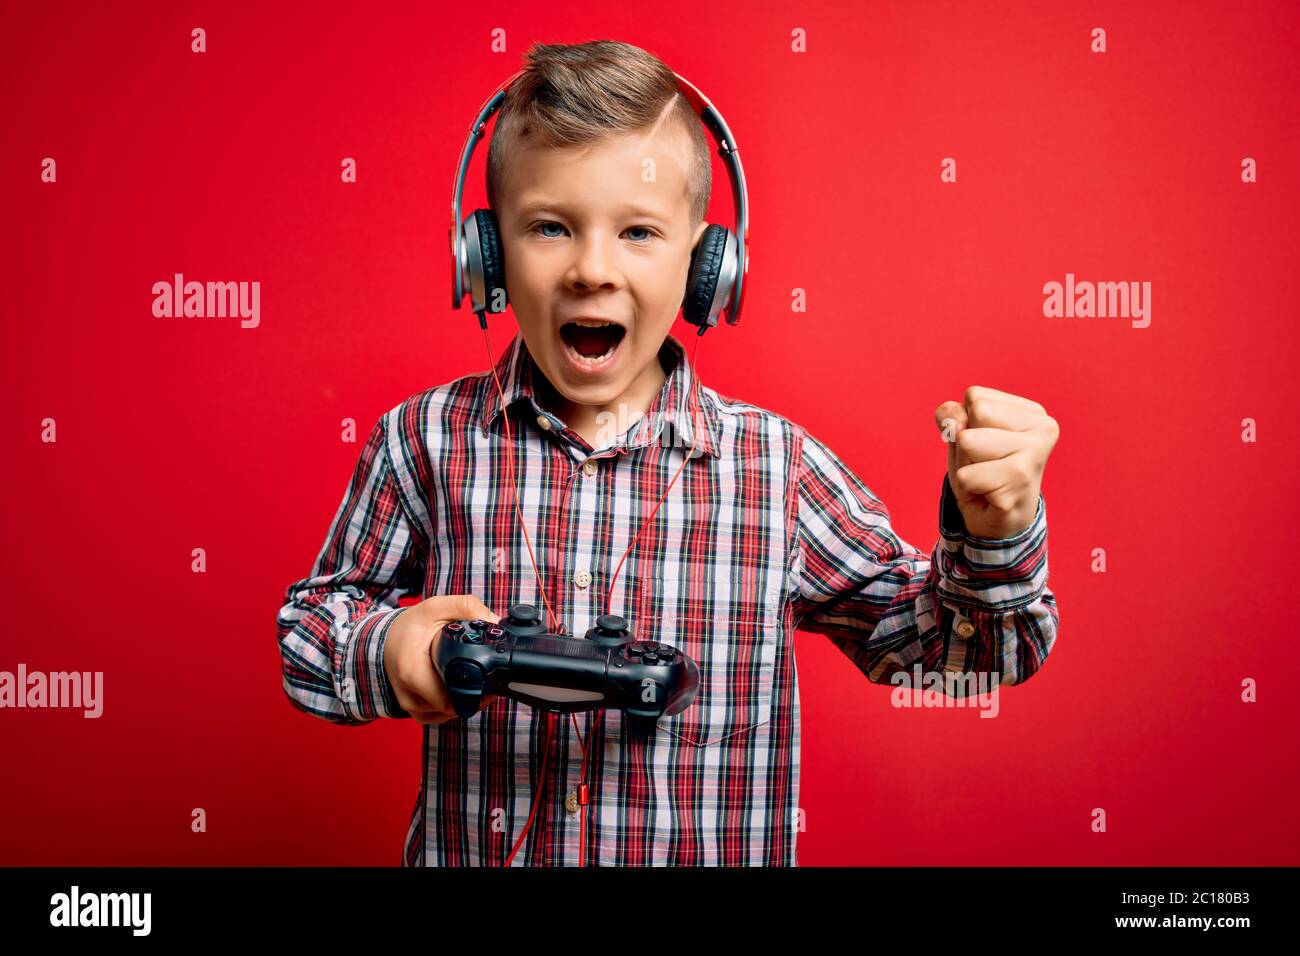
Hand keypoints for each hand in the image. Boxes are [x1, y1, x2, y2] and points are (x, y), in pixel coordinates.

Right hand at [381, 594, 501, 724]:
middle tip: (488, 678)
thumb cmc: (410, 626)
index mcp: (413, 674)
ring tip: (476, 681)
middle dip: (475, 695)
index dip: (477, 691)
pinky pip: (441, 716)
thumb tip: (494, 622)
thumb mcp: (435, 607)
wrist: (387, 639)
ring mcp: (411, 707)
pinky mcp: (415, 711)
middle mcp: (410, 696)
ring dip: (466, 701)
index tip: (490, 677)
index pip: (452, 700)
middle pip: (454, 709)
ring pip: (449, 715)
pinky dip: (455, 705)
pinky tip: (462, 690)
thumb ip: (466, 607)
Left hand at [934, 386, 1058, 539]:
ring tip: (985, 479)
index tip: (985, 448)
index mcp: (1033, 413)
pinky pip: (966, 476)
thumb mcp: (961, 438)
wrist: (999, 524)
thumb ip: (952, 418)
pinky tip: (988, 495)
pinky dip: (967, 488)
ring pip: (967, 442)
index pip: (975, 396)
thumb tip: (952, 418)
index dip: (967, 424)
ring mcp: (1034, 456)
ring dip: (966, 466)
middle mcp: (1043, 429)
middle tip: (983, 467)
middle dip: (965, 445)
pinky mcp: (1018, 483)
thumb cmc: (983, 475)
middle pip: (972, 415)